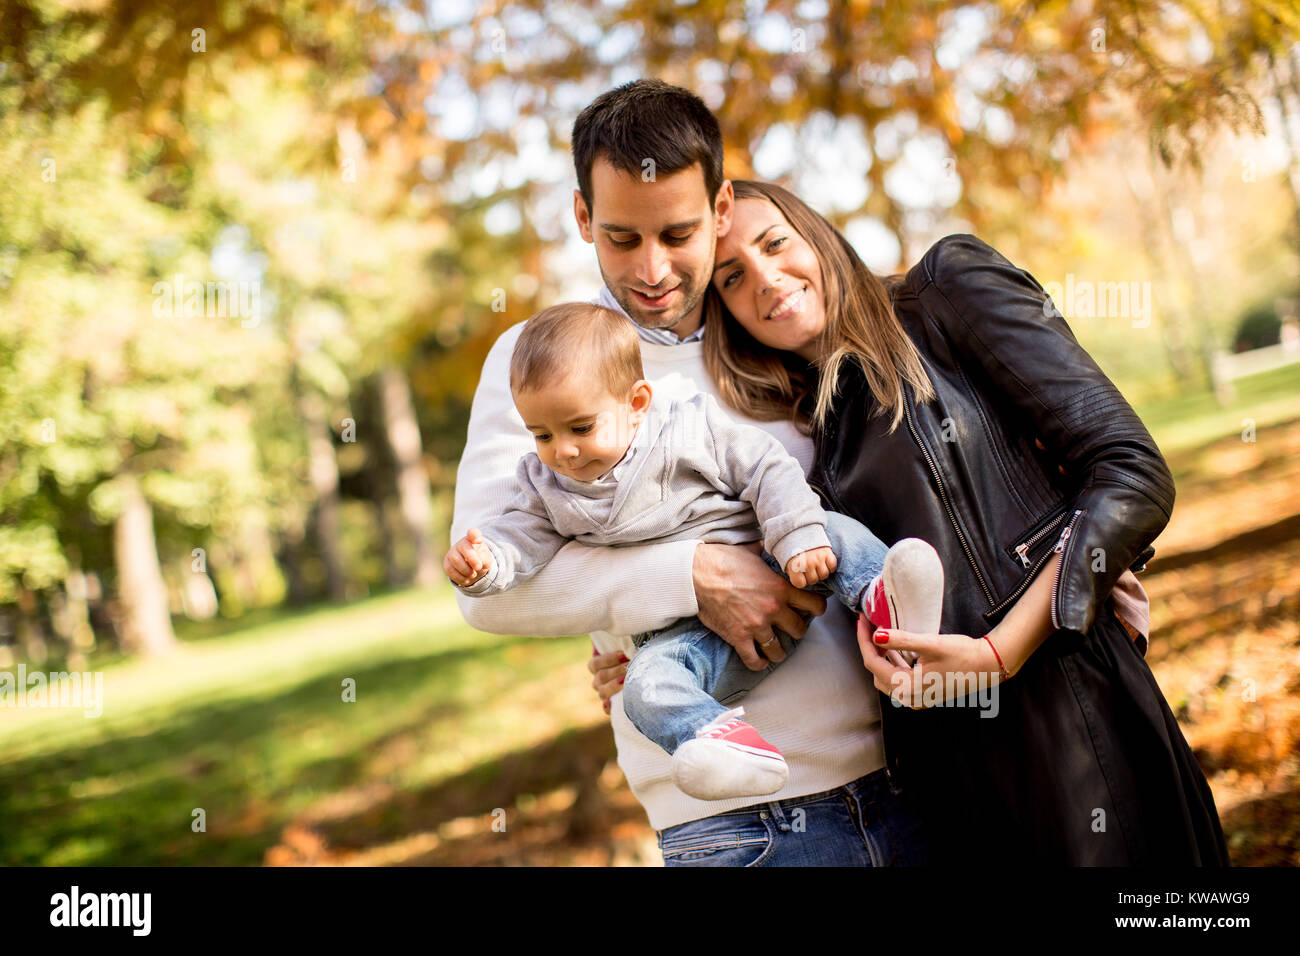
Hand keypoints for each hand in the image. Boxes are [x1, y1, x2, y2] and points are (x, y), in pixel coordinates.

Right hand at [444, 528, 492, 586]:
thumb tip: (477, 566)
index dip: (475, 535)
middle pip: (464, 548)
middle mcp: (461, 543)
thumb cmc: (480, 560)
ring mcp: (452, 552)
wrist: (471, 568)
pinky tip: (466, 578)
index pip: (473, 533)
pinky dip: (460, 577)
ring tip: (473, 574)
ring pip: (456, 560)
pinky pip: (450, 570)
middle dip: (472, 559)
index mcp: (473, 539)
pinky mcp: (446, 563)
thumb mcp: (486, 560)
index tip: (479, 540)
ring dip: (466, 570)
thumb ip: (484, 560)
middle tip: (478, 568)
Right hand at [588, 644, 628, 715]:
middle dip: (616, 671)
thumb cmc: (631, 657)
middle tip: (630, 666)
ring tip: (628, 681)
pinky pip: (606, 710)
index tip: (624, 655)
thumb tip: (629, 644)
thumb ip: (624, 647)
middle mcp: (598, 681)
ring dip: (614, 686)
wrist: (639, 674)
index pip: (595, 664)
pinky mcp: (612, 706)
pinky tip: (611, 703)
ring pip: (602, 693)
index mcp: (597, 667)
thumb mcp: (625, 651)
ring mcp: (604, 694)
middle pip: (600, 677)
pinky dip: (608, 707)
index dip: (609, 659)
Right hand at [693, 542, 826, 670]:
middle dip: (796, 630)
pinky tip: (759, 660)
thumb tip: (771, 542)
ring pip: (779, 651)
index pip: (814, 605)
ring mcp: (756, 626)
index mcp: (780, 588)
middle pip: (799, 630)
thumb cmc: (724, 559)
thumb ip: (767, 553)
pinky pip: (754, 660)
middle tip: (789, 628)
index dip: (816, 608)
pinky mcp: (738, 637)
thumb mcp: (753, 551)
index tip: (812, 610)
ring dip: (778, 651)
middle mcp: (773, 609)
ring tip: (775, 649)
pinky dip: (758, 663)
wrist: (697, 573)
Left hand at [786, 546, 836, 588]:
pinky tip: (824, 561)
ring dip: (821, 571)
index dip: (801, 581)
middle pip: (814, 580)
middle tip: (808, 568)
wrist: (800, 532)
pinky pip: (833, 566)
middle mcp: (807, 563)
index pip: (801, 584)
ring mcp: (818, 558)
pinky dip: (830, 565)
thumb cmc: (794, 550)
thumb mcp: (787, 562)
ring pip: (824, 575)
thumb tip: (802, 584)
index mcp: (795, 566)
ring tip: (816, 564)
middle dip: (811, 576)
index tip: (800, 574)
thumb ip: (793, 574)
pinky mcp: (828, 553)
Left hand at [856, 615, 1004, 708]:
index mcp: (907, 687)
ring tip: (878, 633)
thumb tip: (876, 635)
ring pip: (886, 677)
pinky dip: (892, 664)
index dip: (864, 640)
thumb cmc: (963, 654)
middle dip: (869, 647)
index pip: (873, 663)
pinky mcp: (924, 694)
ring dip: (880, 656)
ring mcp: (916, 699)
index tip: (861, 621)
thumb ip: (902, 640)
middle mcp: (909, 698)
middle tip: (868, 625)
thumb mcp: (931, 644)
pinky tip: (895, 649)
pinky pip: (898, 680)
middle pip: (876, 671)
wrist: (989, 667)